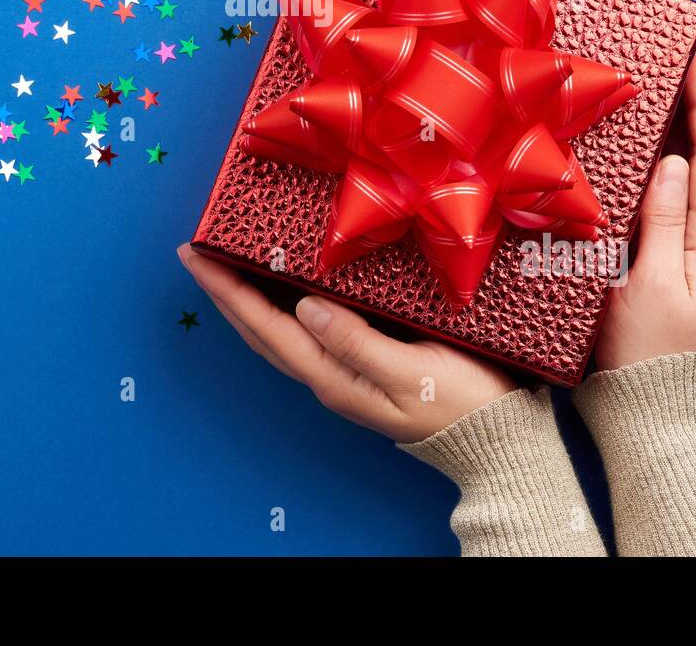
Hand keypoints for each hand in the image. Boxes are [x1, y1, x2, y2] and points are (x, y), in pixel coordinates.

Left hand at [178, 244, 516, 442]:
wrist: (499, 442)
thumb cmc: (464, 403)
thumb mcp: (412, 371)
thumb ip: (356, 342)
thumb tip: (305, 307)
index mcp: (334, 377)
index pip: (267, 327)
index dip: (229, 291)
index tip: (198, 257)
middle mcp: (329, 377)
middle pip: (261, 330)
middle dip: (225, 292)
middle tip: (195, 252)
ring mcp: (344, 373)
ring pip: (279, 332)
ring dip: (248, 298)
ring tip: (225, 265)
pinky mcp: (363, 363)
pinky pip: (305, 331)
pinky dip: (281, 304)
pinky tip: (283, 288)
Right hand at [593, 49, 695, 371]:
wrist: (641, 412)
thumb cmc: (647, 354)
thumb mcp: (654, 284)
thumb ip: (665, 222)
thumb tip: (676, 162)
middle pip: (694, 160)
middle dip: (681, 108)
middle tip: (660, 63)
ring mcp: (673, 252)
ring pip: (668, 180)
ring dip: (656, 136)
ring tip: (636, 95)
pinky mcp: (647, 264)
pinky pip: (645, 204)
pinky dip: (634, 172)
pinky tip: (611, 159)